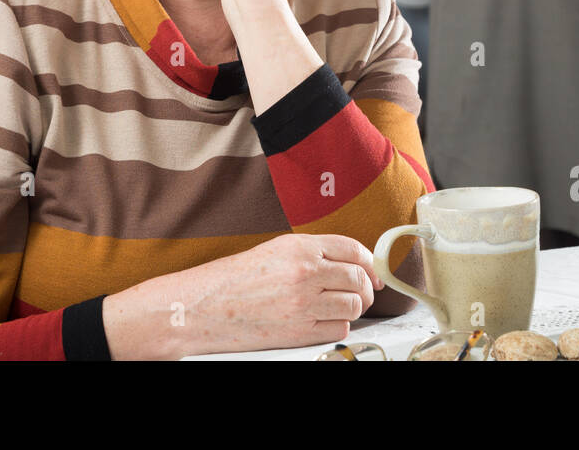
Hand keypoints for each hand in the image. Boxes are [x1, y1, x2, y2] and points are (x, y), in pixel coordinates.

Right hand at [148, 233, 383, 357]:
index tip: (374, 272)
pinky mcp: (299, 331)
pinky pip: (339, 329)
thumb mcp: (275, 251)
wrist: (204, 307)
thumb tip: (350, 264)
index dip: (370, 262)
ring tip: (340, 308)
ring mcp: (303, 303)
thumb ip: (312, 253)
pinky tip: (323, 321)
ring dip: (353, 308)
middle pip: (359, 279)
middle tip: (361, 293)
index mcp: (299, 247)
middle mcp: (305, 272)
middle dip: (366, 288)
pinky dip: (337, 326)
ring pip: (354, 305)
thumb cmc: (235, 279)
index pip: (352, 249)